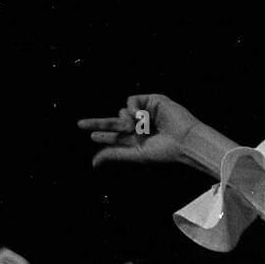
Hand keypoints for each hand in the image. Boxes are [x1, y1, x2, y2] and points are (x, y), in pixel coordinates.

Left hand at [78, 93, 197, 167]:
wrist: (184, 140)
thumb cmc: (163, 152)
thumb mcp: (135, 154)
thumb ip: (114, 155)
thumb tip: (93, 162)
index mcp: (137, 140)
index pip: (116, 137)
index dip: (103, 136)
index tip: (91, 136)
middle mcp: (140, 126)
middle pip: (114, 123)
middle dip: (98, 124)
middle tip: (80, 125)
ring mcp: (145, 113)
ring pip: (122, 113)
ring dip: (126, 122)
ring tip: (139, 130)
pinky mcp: (151, 101)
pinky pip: (131, 101)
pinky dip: (133, 110)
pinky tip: (141, 118)